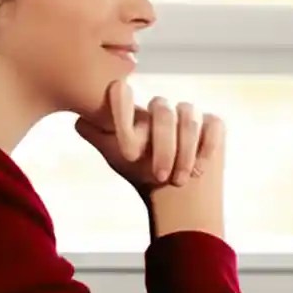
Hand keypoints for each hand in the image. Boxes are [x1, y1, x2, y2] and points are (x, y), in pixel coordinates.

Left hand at [75, 81, 223, 194]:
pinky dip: (206, 147)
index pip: (122, 93)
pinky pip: (212, 126)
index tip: (128, 150)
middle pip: (163, 111)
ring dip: (185, 152)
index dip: (123, 111)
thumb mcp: (116, 156)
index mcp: (135, 112)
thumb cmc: (144, 176)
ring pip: (189, 119)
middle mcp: (161, 109)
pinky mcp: (214, 125)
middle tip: (158, 175)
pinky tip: (200, 168)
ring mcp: (189, 115)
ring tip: (179, 179)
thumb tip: (79, 119)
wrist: (178, 198)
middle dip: (163, 147)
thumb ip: (97, 135)